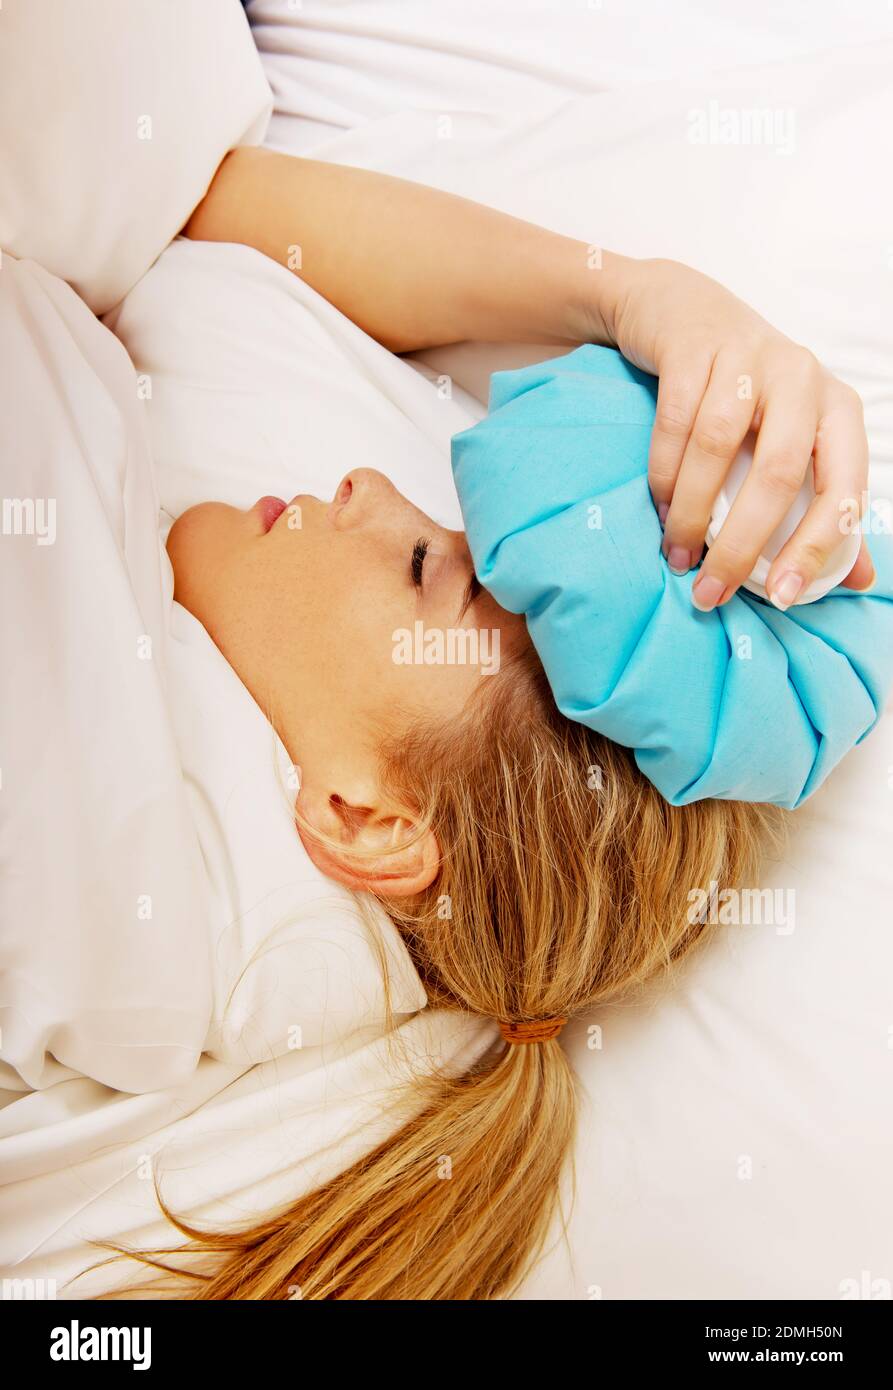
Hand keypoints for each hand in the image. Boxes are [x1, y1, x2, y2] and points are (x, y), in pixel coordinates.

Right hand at [601, 257, 874, 609]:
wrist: (680, 310)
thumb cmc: (743, 394)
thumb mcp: (791, 441)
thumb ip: (823, 506)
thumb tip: (856, 579)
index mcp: (837, 408)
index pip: (843, 487)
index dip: (816, 548)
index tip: (783, 597)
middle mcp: (801, 376)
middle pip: (779, 473)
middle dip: (742, 544)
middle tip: (712, 591)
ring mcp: (747, 356)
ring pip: (718, 448)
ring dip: (692, 514)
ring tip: (676, 555)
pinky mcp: (694, 347)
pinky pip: (676, 423)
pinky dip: (664, 475)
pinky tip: (660, 508)